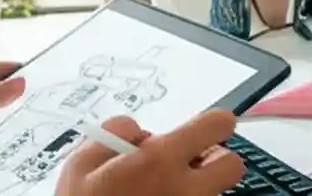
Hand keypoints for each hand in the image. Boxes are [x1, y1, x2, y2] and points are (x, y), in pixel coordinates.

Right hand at [56, 111, 244, 195]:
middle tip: (187, 161)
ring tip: (161, 190)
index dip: (213, 122)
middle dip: (215, 158)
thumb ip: (112, 134)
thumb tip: (136, 131)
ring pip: (214, 192)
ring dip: (196, 186)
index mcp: (159, 162)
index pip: (215, 127)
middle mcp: (185, 191)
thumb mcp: (79, 166)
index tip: (205, 126)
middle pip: (232, 166)